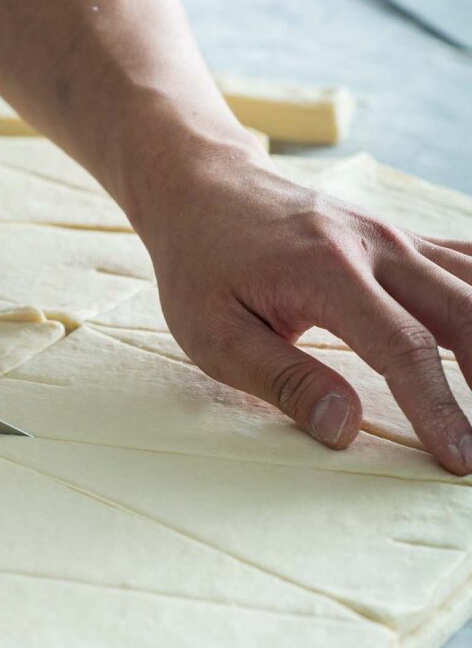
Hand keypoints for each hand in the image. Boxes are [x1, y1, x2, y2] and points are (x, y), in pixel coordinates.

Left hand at [140, 141, 471, 475]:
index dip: (438, 407)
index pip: (404, 348)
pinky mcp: (402, 240)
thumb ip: (282, 381)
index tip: (460, 459)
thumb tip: (343, 430)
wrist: (204, 189)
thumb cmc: (202, 266)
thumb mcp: (215, 334)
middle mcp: (376, 246)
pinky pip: (468, 263)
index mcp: (328, 271)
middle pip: (465, 312)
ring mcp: (396, 237)